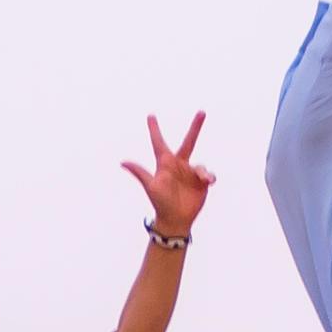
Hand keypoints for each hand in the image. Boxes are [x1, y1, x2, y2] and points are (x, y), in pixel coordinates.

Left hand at [121, 112, 213, 240]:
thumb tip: (123, 162)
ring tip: (203, 180)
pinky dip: (209, 177)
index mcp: (165, 163)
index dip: (154, 129)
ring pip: (200, 165)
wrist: (176, 219)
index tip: (150, 116)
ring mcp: (191, 173)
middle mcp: (179, 165)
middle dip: (195, 127)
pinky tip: (208, 183)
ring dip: (202, 171)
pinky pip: (208, 174)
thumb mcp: (151, 186)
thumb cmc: (160, 202)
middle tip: (202, 111)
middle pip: (189, 141)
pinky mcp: (201, 182)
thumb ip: (140, 173)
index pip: (159, 143)